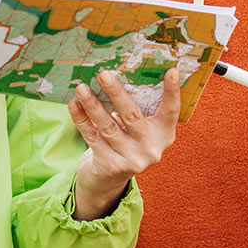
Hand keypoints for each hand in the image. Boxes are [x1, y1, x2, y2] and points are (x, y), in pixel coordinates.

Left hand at [70, 70, 180, 219]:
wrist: (111, 176)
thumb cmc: (128, 139)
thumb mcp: (142, 128)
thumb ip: (141, 108)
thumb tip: (124, 73)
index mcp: (164, 134)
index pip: (171, 111)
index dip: (173, 92)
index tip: (172, 71)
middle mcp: (151, 148)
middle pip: (133, 116)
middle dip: (116, 93)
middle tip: (103, 74)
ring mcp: (131, 159)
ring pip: (108, 127)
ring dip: (93, 105)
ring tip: (81, 87)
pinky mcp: (110, 165)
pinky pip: (92, 137)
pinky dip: (81, 120)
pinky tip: (74, 105)